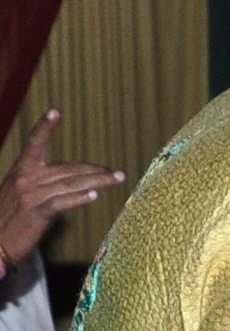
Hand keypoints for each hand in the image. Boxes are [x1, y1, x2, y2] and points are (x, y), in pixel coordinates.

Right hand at [0, 110, 124, 266]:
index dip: (45, 127)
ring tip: (116, 179)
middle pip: (66, 169)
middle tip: (117, 173)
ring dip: (97, 181)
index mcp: (22, 170)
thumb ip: (43, 184)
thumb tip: (73, 182)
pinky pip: (62, 202)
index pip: (35, 143)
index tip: (55, 111)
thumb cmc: (10, 220)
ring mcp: (31, 195)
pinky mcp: (36, 213)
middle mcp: (26, 178)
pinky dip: (79, 198)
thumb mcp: (21, 194)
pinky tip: (95, 195)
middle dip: (94, 170)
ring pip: (69, 184)